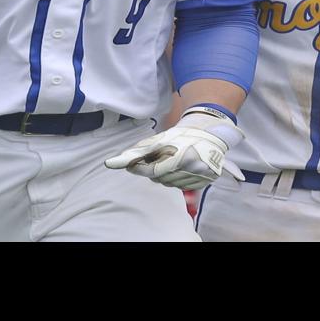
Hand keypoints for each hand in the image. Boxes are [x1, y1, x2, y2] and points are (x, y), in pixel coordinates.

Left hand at [105, 106, 245, 190]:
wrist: (209, 132)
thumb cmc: (180, 136)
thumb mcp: (157, 141)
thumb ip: (134, 154)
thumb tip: (110, 164)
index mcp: (180, 156)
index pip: (154, 171)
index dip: (142, 168)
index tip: (133, 165)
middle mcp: (192, 167)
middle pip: (161, 180)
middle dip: (156, 170)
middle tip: (161, 157)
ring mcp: (200, 175)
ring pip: (171, 185)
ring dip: (167, 175)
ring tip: (173, 161)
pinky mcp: (206, 180)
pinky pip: (184, 187)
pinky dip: (178, 179)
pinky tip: (181, 168)